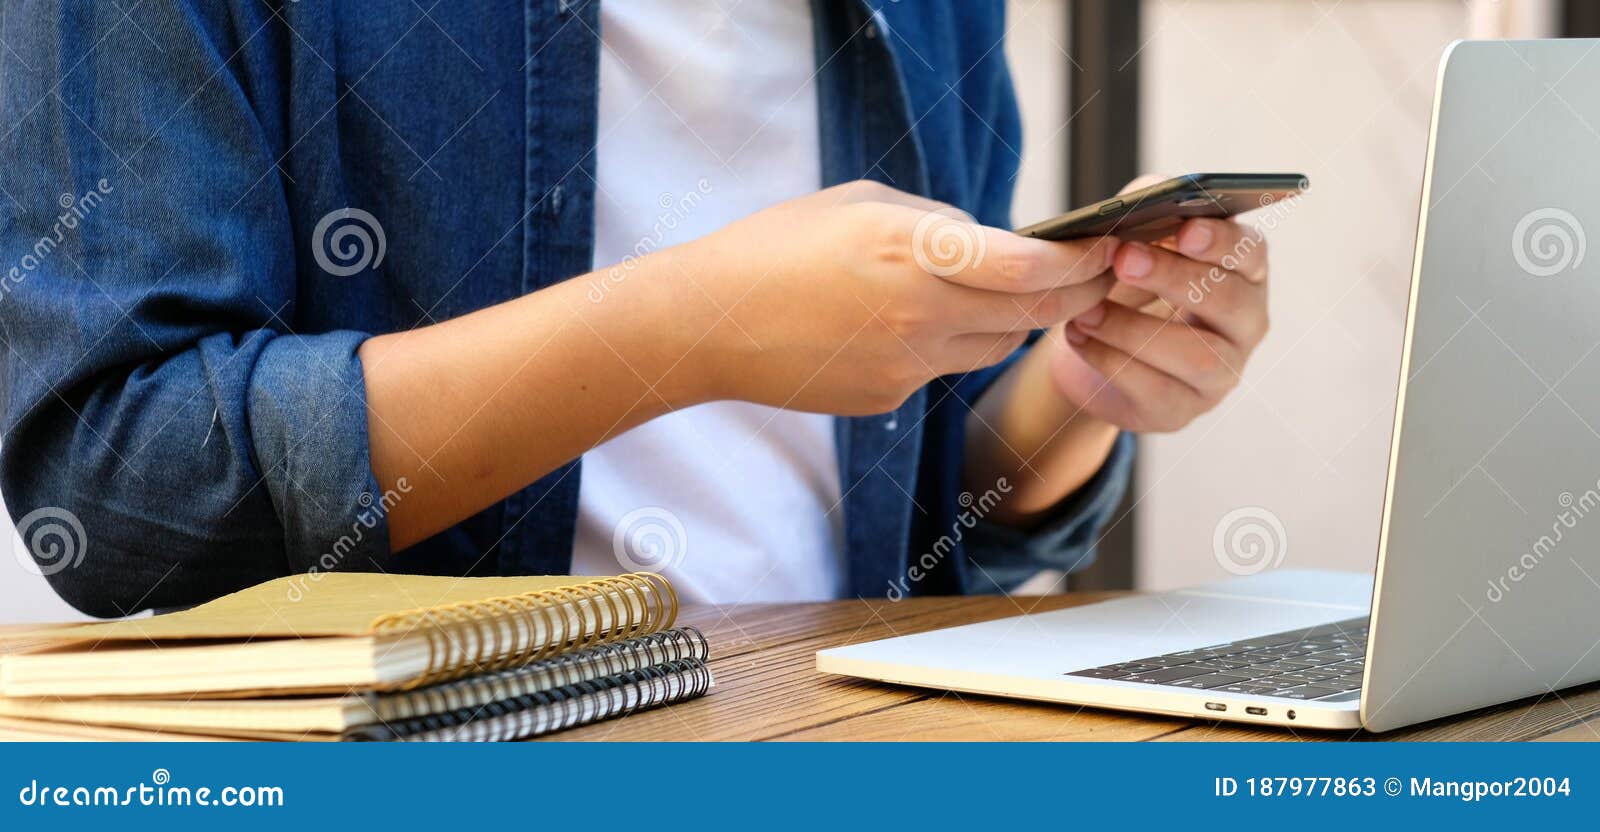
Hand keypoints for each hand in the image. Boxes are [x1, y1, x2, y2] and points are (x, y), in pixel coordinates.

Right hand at [676, 181, 1117, 414]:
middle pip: (1034, 317)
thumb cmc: (776, 246)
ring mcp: (907, 364)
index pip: (1031, 267)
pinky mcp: (890, 397)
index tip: (1104, 249)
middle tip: (1096, 276)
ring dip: (1012, 321)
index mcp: (915, 250)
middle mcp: (921, 313)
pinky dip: (948, 344)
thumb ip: (940, 221)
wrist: (707, 325)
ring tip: (1000, 293)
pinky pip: (944, 368)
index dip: (1081, 262)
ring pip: (995, 346)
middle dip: (1076, 296)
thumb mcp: (863, 202)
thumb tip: (995, 241)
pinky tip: (907, 322)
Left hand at [1047, 210, 1269, 431]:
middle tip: (1123, 259)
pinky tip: (1079, 337)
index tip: (1186, 229)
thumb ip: (1148, 211)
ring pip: (1196, 355)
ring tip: (1087, 310)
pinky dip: (1109, 360)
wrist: (1092, 351)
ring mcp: (1220, 375)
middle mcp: (1244, 325)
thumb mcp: (1134, 242)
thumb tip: (1152, 193)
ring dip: (1134, 328)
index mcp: (1243, 274)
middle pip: (1228, 301)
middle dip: (1174, 278)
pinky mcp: (1180, 411)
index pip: (1251, 253)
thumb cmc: (1125, 288)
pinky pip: (1154, 390)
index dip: (1222, 241)